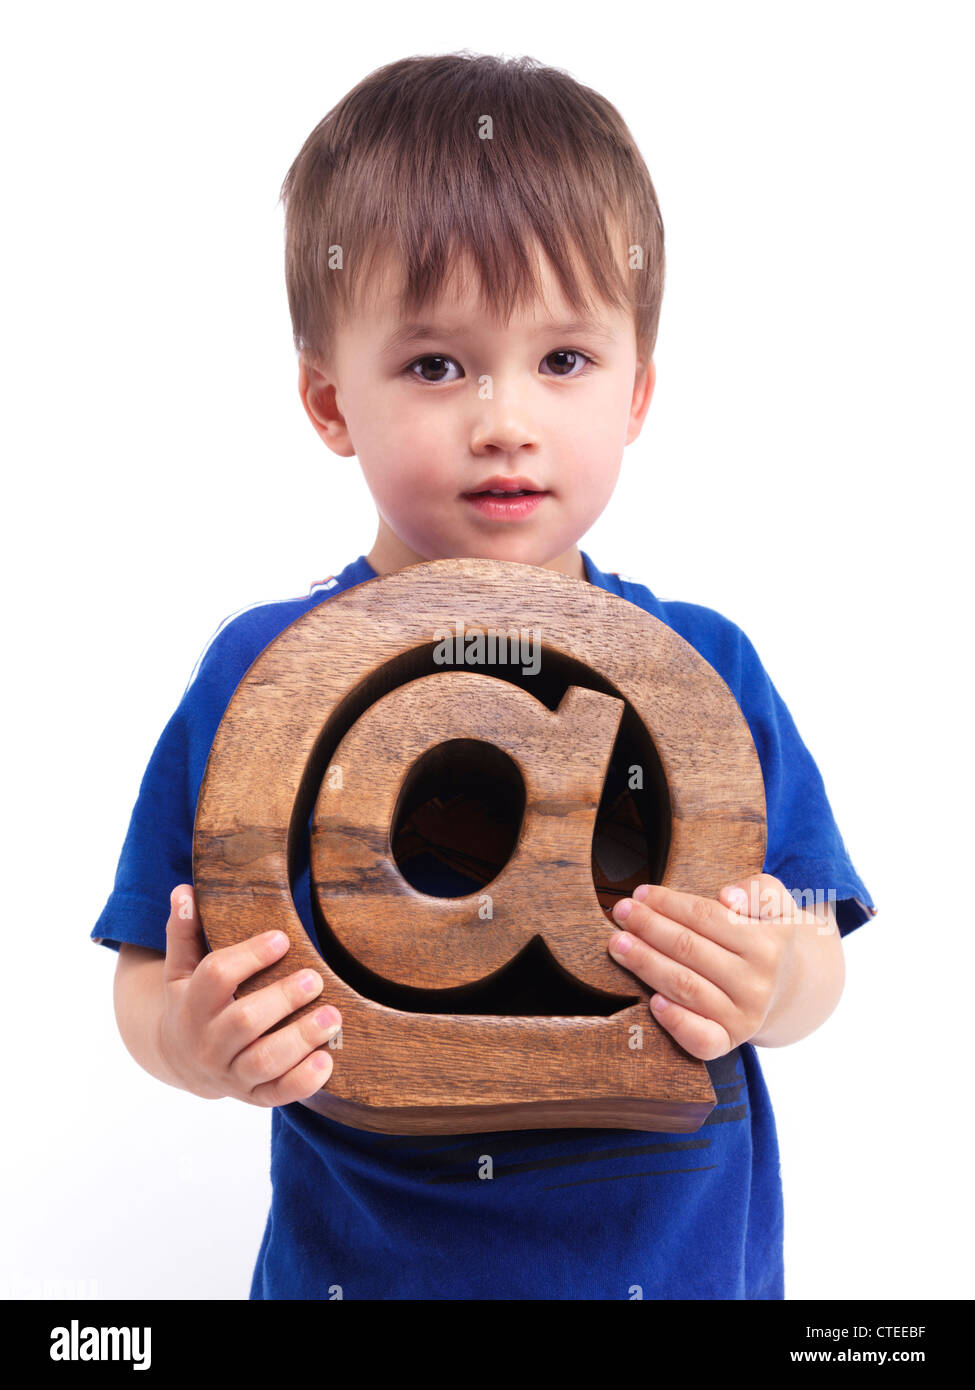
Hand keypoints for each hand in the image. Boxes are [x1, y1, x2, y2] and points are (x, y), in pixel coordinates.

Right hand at [158, 884, 342, 1105]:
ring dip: (300, 1038)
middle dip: (282, 998)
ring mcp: (230, 1072)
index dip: (249, 956)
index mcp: (191, 1004)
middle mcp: (208, 1042)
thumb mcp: (180, 968)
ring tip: (332, 1016)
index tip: (282, 939)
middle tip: (315, 978)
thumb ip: (184, 932)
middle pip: (244, 1020)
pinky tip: (327, 1061)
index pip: (216, 976)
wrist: (180, 1060)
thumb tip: (184, 891)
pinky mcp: (252, 1096)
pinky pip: (278, 1093)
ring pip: (264, 1060)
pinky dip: (303, 1082)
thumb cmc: (191, 1002)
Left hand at [607, 874, 802, 1059]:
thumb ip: (759, 891)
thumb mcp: (775, 905)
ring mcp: (743, 1016)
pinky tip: (652, 1002)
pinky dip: (676, 1023)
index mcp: (767, 943)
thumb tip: (727, 898)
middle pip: (689, 949)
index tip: (641, 894)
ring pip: (684, 987)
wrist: (788, 989)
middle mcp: (756, 983)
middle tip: (621, 913)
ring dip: (645, 964)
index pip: (706, 917)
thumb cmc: (765, 937)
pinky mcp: (728, 1042)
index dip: (669, 904)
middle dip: (648, 928)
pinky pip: (701, 1039)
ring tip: (618, 944)